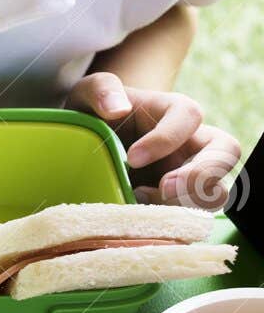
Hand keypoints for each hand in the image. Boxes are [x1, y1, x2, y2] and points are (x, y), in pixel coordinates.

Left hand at [69, 74, 241, 209]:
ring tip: (144, 202)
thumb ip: (101, 90)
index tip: (132, 157)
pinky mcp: (175, 203)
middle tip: (163, 187)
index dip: (167, 138)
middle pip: (226, 152)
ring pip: (217, 191)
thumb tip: (116, 108)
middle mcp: (191, 143)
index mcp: (174, 112)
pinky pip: (190, 217)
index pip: (190, 116)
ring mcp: (188, 175)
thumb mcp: (87, 93)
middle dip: (201, 173)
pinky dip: (172, 223)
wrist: (87, 145)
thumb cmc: (93, 114)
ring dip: (189, 202)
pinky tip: (140, 219)